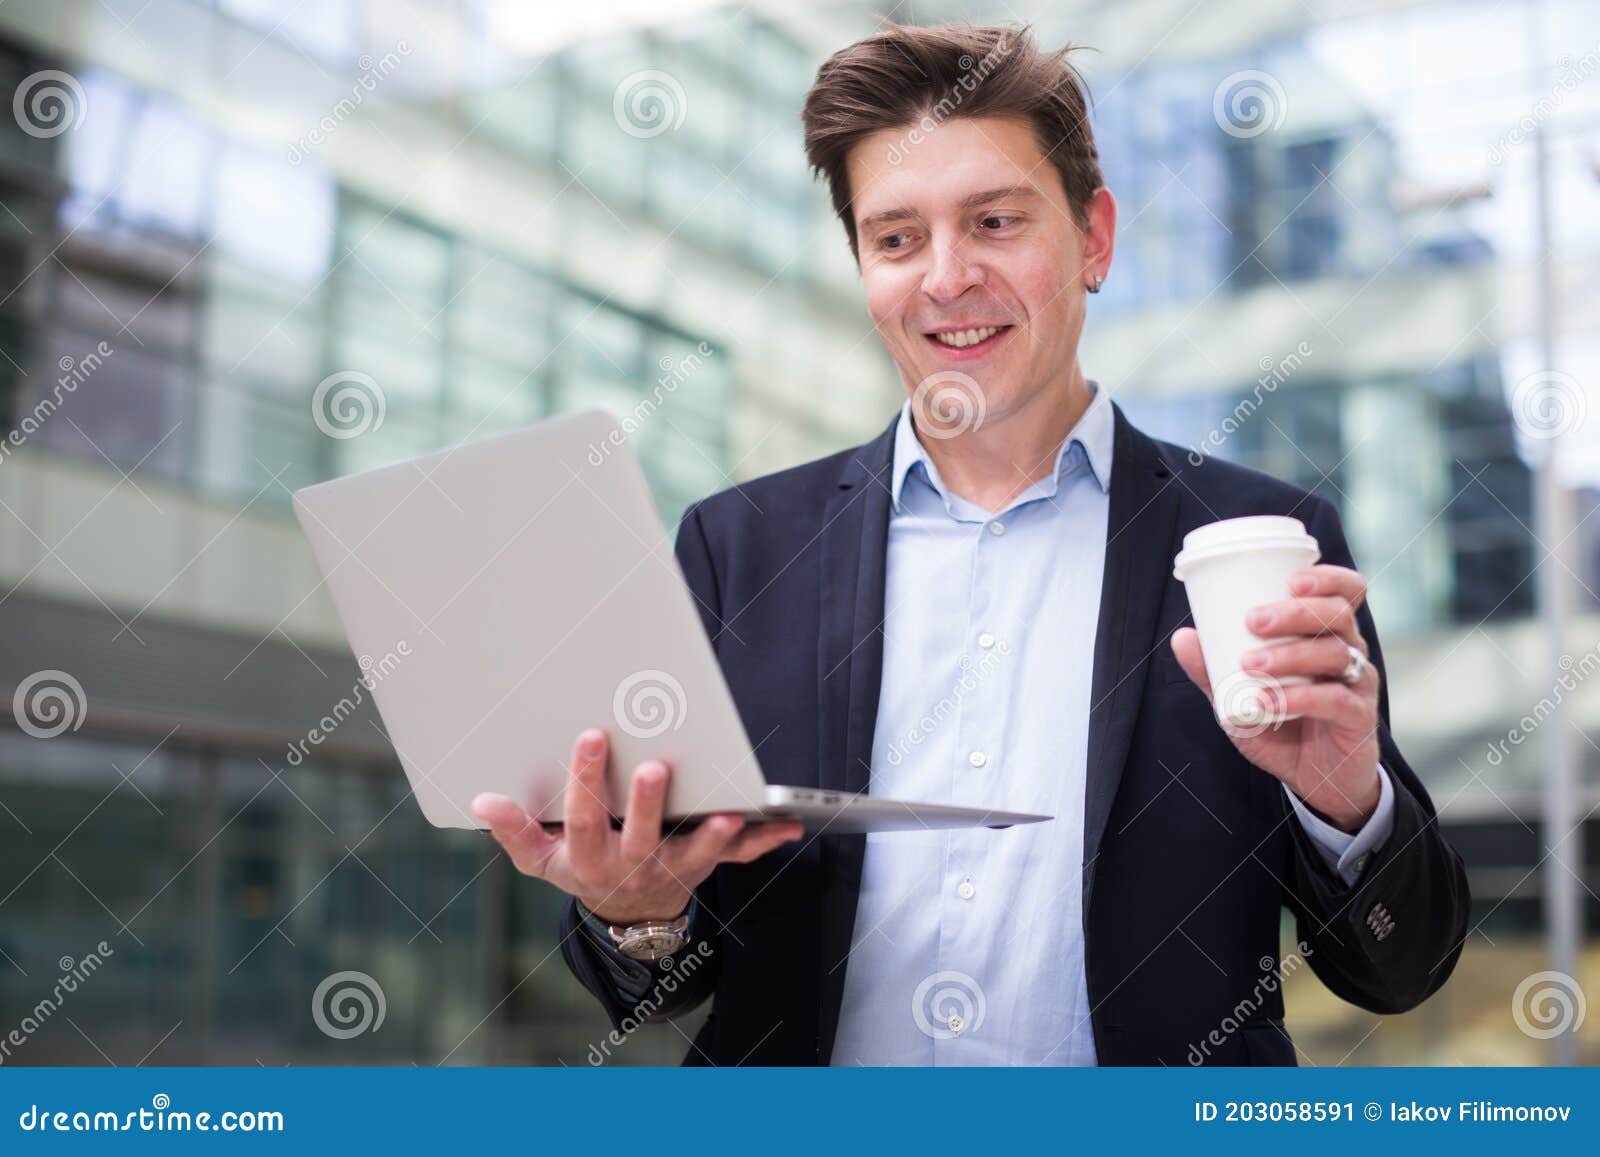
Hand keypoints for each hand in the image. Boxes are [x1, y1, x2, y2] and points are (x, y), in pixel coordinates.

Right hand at [470, 728, 803, 924]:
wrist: (624, 917)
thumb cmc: (581, 867)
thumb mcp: (542, 858)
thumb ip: (514, 830)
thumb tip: (483, 801)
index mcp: (590, 857)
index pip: (584, 817)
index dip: (587, 780)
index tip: (593, 736)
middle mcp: (632, 864)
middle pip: (640, 835)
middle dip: (648, 803)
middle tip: (657, 768)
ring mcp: (671, 869)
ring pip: (694, 855)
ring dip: (713, 836)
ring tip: (732, 816)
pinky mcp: (702, 867)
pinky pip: (735, 859)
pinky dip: (764, 843)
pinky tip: (789, 826)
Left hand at [1171, 563, 1380, 831]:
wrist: (1316, 780)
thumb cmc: (1282, 726)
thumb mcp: (1241, 695)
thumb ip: (1214, 669)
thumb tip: (1182, 637)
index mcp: (1327, 634)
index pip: (1344, 593)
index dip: (1328, 578)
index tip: (1292, 579)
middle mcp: (1349, 652)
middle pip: (1336, 615)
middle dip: (1294, 612)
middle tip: (1253, 620)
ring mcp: (1358, 684)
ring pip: (1335, 653)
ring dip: (1291, 654)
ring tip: (1251, 663)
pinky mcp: (1359, 718)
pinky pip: (1335, 700)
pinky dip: (1298, 698)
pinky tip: (1267, 701)